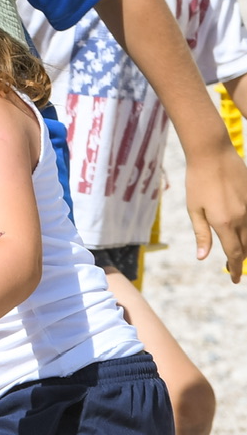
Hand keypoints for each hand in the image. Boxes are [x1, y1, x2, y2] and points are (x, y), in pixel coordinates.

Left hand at [182, 140, 246, 279]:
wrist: (212, 155)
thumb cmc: (197, 182)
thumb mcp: (194, 209)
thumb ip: (201, 234)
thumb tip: (203, 258)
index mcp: (224, 223)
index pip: (234, 254)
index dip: (235, 269)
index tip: (234, 280)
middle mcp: (243, 218)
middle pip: (246, 247)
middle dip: (240, 260)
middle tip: (233, 269)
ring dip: (246, 247)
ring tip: (238, 254)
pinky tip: (244, 234)